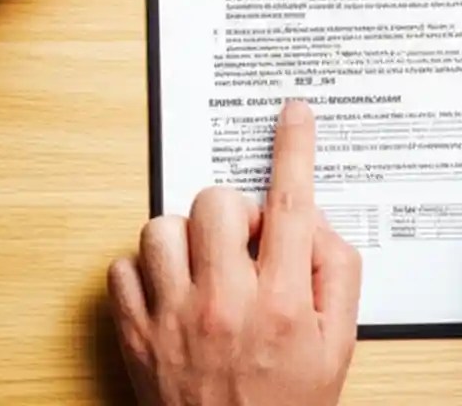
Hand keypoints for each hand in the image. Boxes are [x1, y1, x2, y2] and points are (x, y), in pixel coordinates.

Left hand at [107, 101, 361, 405]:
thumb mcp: (339, 346)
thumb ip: (337, 274)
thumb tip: (314, 223)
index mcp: (282, 303)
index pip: (290, 203)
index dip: (295, 148)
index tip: (293, 116)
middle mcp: (224, 303)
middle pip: (217, 202)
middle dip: (234, 209)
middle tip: (244, 242)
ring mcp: (173, 318)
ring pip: (163, 226)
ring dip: (186, 238)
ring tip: (203, 268)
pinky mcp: (135, 335)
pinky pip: (122, 268)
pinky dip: (144, 271)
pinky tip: (170, 293)